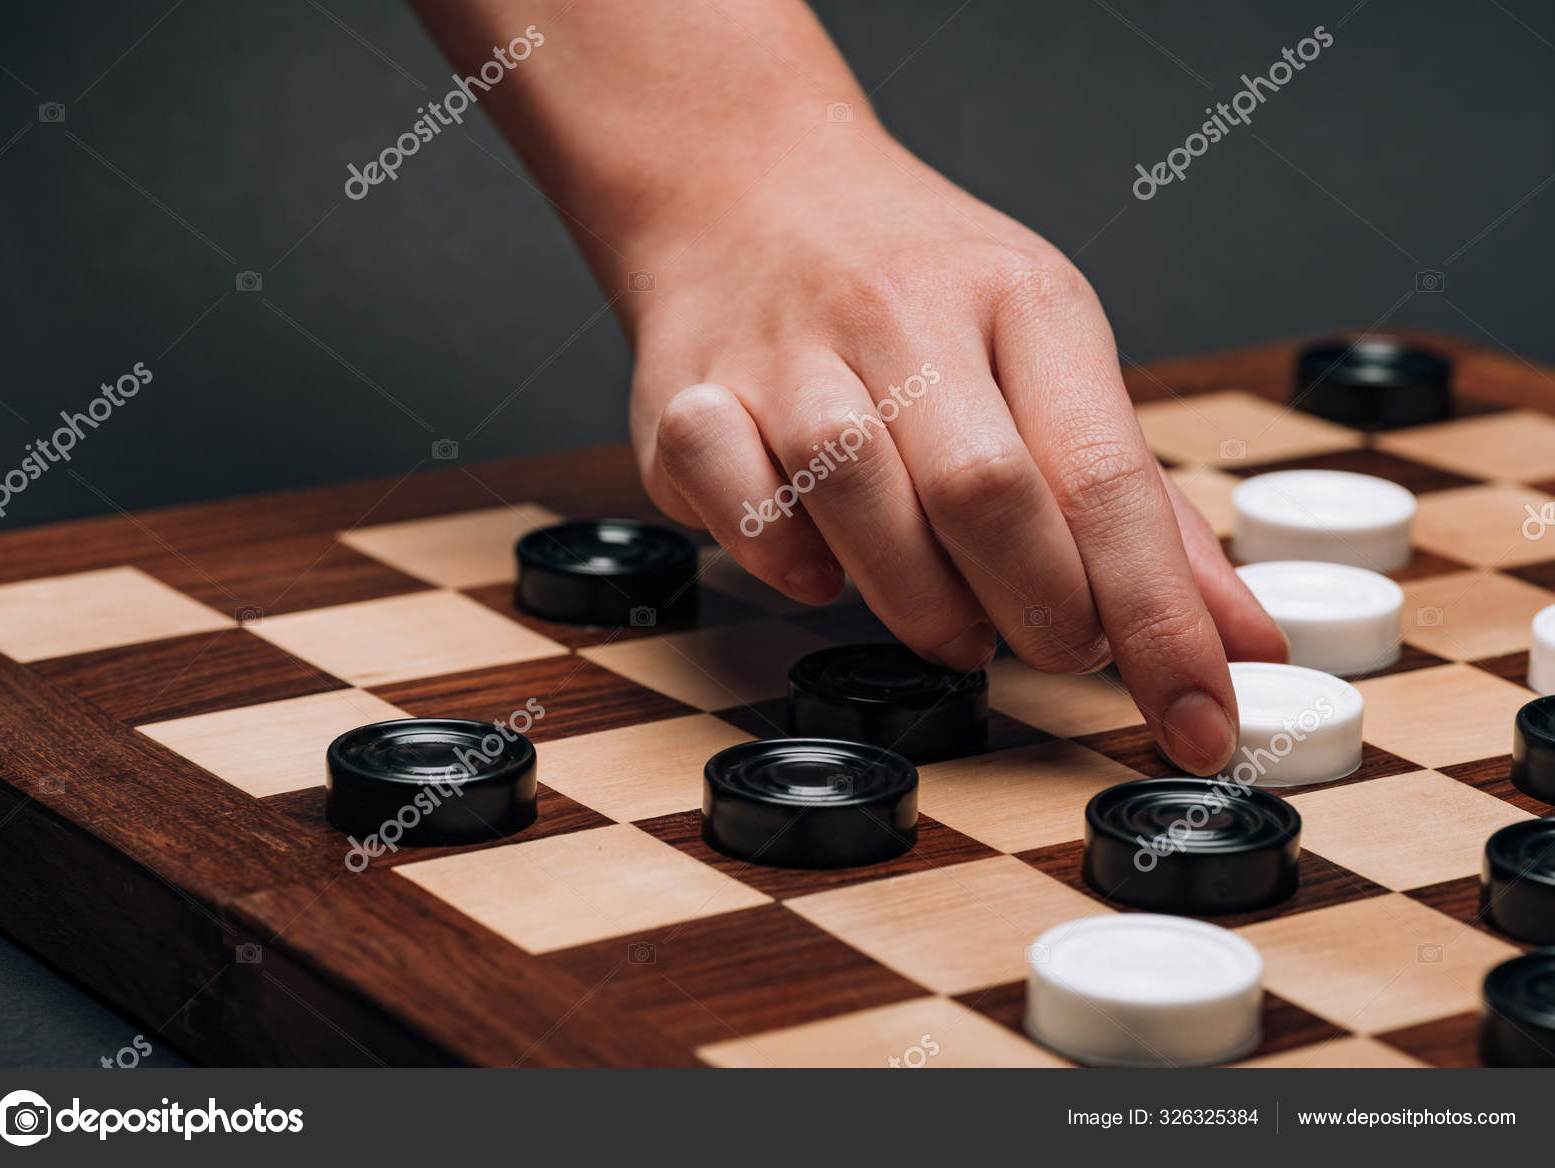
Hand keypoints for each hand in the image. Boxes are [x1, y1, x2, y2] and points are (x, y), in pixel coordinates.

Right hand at [625, 127, 1285, 774]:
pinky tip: (818, 562)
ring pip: (853, 496)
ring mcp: (785, 353)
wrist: (748, 188)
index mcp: (1020, 298)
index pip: (1107, 474)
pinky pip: (737, 506)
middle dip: (1040, 608)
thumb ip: (1140, 507)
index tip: (1201, 720)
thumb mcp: (1049, 354)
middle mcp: (902, 312)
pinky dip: (782, 562)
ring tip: (954, 624)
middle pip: (983, 489)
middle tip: (1060, 648)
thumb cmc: (917, 287)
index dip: (1161, 620)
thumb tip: (1236, 642)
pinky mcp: (686, 399)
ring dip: (917, 601)